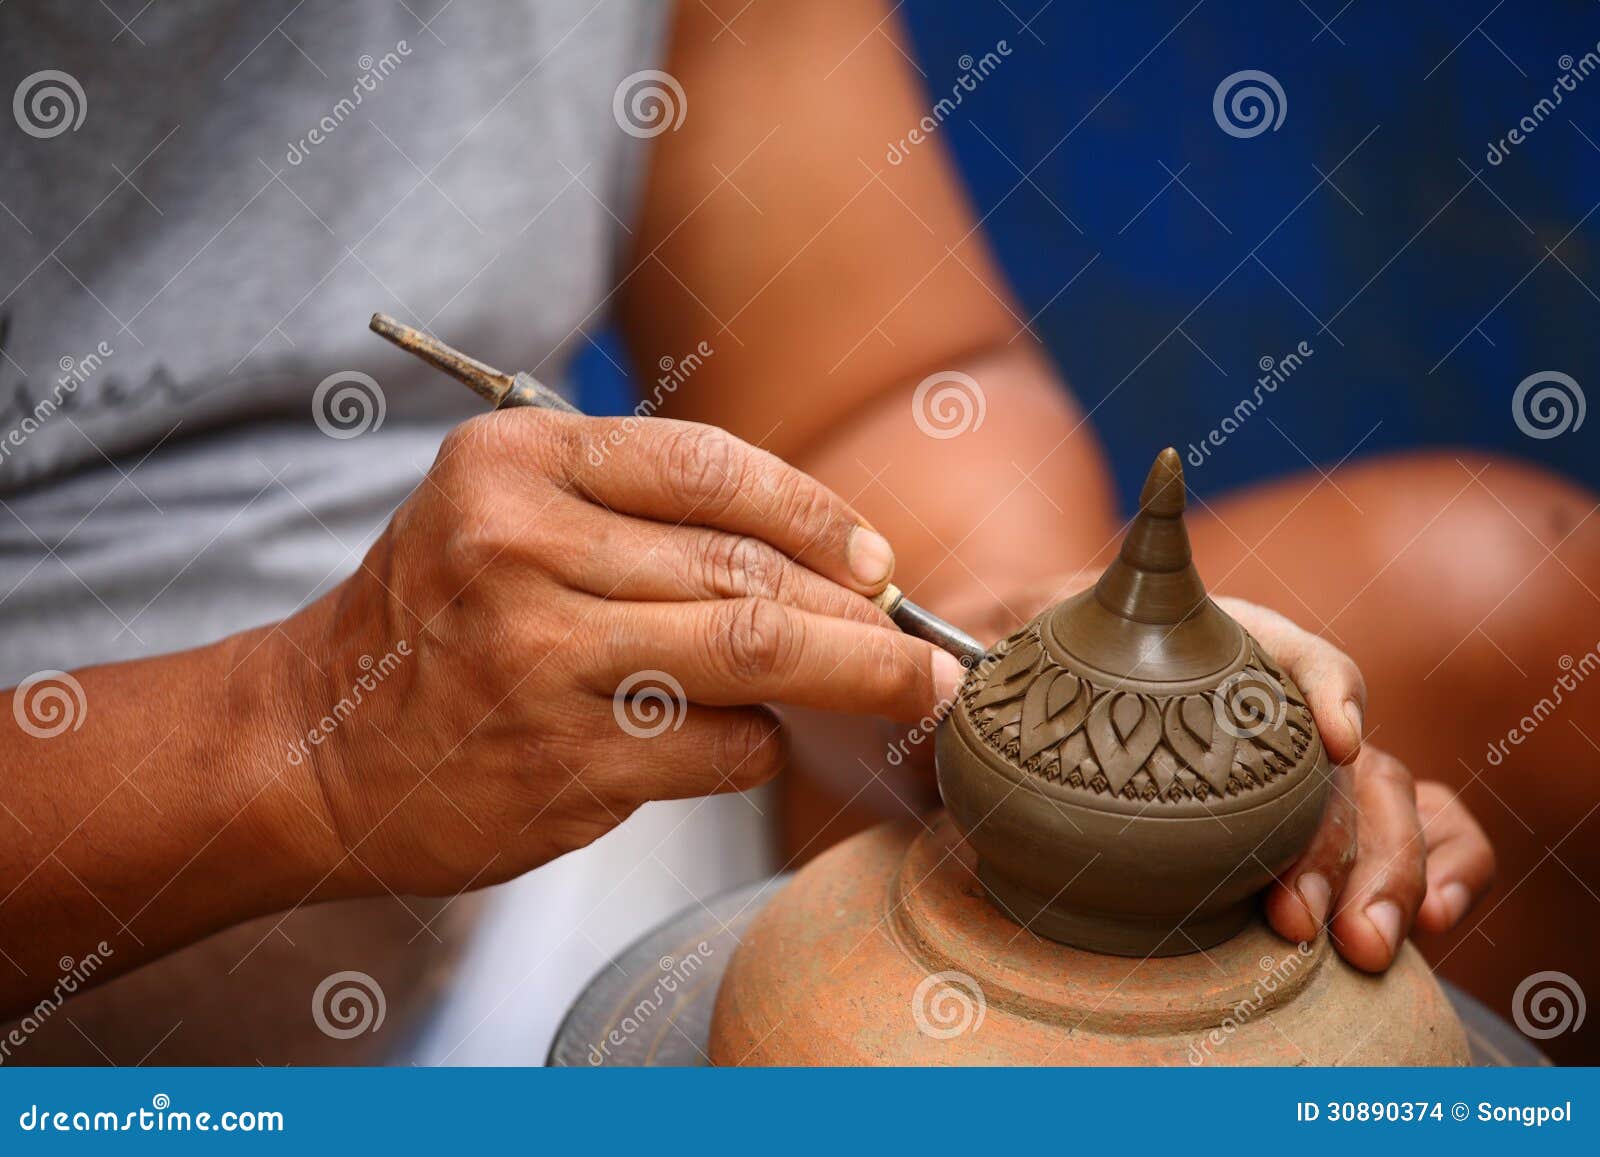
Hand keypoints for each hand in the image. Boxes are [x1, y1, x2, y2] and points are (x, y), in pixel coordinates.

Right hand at [279, 410, 962, 895]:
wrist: (310, 747)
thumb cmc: (436, 620)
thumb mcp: (506, 516)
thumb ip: (641, 512)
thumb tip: (828, 554)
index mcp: (515, 463)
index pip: (712, 466)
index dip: (818, 514)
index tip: (877, 559)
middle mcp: (520, 547)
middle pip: (750, 571)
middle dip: (862, 612)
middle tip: (922, 644)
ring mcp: (540, 658)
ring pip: (755, 655)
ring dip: (853, 676)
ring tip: (911, 690)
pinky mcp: (562, 760)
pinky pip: (720, 744)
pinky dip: (762, 741)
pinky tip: (755, 738)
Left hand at [936, 576, 1494, 970]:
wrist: (1049, 719)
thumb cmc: (1042, 678)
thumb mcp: (1013, 650)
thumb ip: (990, 647)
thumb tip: (948, 658)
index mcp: (1225, 652)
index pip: (1298, 655)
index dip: (1327, 690)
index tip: (1334, 739)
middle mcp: (1282, 711)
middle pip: (1356, 761)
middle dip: (1360, 838)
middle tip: (1317, 918)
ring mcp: (1310, 773)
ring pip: (1391, 807)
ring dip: (1391, 875)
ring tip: (1360, 947)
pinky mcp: (1322, 828)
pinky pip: (1412, 840)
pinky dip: (1439, 876)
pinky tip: (1417, 930)